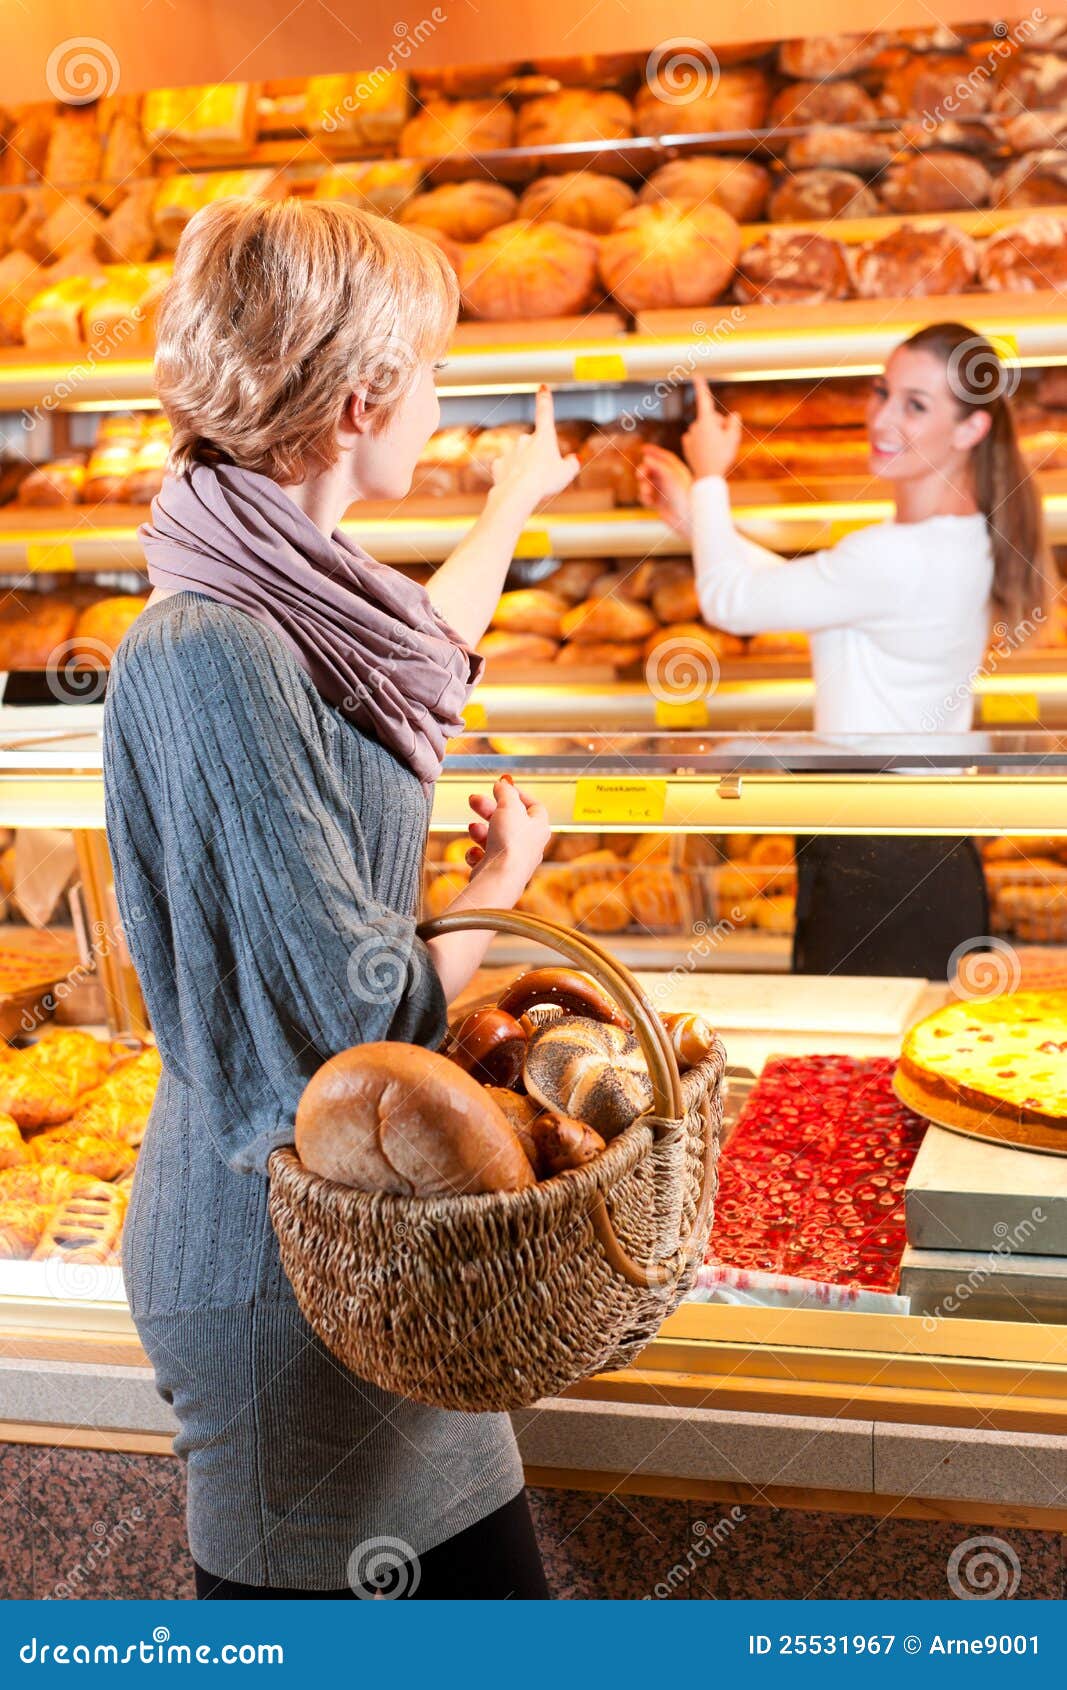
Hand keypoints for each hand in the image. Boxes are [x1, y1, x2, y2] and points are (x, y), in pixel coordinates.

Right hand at [464, 775, 550, 891]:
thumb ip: (505, 792)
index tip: (502, 787)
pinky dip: (476, 853)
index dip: (518, 795)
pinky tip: (475, 853)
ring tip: (473, 828)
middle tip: (474, 800)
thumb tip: (503, 783)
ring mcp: (513, 859)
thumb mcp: (509, 806)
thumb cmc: (511, 843)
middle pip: (508, 820)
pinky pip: (484, 857)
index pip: (534, 806)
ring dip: (480, 831)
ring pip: (494, 838)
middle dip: (489, 809)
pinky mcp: (497, 871)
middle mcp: (529, 844)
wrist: (499, 877)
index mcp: (539, 827)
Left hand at [488, 385, 579, 514]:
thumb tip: (572, 460)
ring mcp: (510, 451)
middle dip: (539, 459)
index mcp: (544, 436)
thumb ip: (571, 464)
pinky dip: (512, 475)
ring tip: (531, 486)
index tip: (542, 387)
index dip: (545, 399)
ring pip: (521, 458)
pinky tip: (515, 485)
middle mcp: (525, 439)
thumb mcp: (567, 474)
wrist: (517, 493)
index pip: (545, 412)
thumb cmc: (545, 482)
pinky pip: (508, 468)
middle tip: (544, 477)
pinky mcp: (499, 464)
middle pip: (535, 446)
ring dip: (526, 468)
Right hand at [638, 443, 692, 537]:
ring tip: (647, 492)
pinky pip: (646, 497)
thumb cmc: (683, 497)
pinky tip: (649, 502)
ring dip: (644, 487)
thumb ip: (658, 466)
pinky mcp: (659, 503)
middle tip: (639, 476)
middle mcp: (670, 480)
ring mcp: (664, 492)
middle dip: (644, 471)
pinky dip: (645, 498)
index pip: (664, 457)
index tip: (643, 448)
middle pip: (652, 469)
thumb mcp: (670, 476)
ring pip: (647, 483)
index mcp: (677, 471)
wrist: (686, 520)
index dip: (654, 451)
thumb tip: (646, 458)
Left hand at [681, 375, 741, 480]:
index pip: (704, 399)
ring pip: (704, 429)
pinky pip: (697, 438)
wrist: (707, 477)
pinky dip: (703, 442)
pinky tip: (707, 453)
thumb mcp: (733, 438)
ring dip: (711, 434)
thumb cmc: (722, 456)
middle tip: (725, 441)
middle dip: (718, 424)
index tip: (696, 375)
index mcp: (706, 421)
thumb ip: (734, 423)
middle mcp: (695, 426)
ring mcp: (689, 436)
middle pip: (710, 418)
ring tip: (717, 450)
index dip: (701, 386)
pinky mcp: (686, 445)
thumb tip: (733, 415)